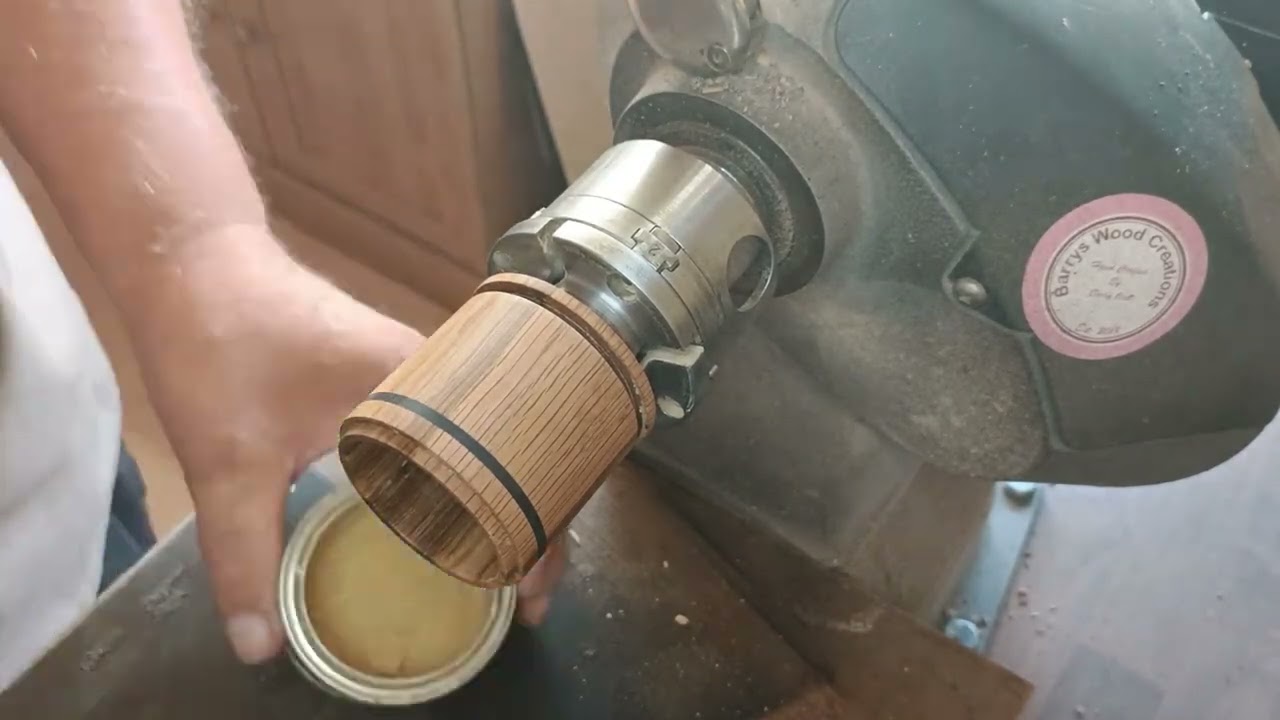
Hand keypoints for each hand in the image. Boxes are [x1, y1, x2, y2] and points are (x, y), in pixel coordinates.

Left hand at [132, 227, 564, 662]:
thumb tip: (260, 645)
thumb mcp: (226, 463)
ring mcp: (421, 371)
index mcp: (423, 388)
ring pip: (491, 442)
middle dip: (531, 526)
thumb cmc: (218, 342)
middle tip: (520, 594)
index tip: (528, 595)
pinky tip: (450, 518)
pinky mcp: (398, 374)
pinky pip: (457, 432)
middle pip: (519, 454)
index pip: (517, 464)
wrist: (195, 258)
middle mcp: (439, 374)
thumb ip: (244, 555)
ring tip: (499, 566)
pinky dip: (468, 477)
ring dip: (502, 500)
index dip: (537, 535)